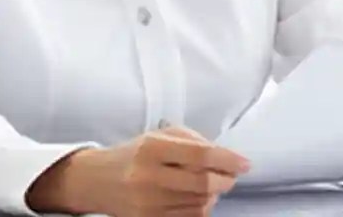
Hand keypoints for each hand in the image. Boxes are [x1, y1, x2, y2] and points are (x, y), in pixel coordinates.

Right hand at [27, 124, 249, 216]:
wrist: (97, 180)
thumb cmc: (136, 153)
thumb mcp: (162, 135)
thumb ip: (195, 141)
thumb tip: (228, 158)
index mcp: (152, 148)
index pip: (201, 155)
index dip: (229, 160)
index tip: (245, 163)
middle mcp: (147, 176)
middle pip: (203, 184)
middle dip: (226, 180)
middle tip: (231, 175)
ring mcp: (146, 203)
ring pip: (199, 204)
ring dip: (214, 195)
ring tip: (212, 184)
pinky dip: (201, 209)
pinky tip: (197, 198)